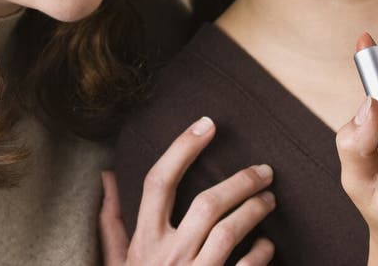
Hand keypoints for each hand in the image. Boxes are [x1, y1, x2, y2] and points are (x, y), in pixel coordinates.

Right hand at [99, 116, 275, 264]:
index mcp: (144, 243)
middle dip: (240, 181)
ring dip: (254, 210)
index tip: (207, 124)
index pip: (159, 182)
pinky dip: (261, 254)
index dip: (182, 148)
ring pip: (229, 232)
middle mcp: (168, 257)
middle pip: (206, 204)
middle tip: (265, 170)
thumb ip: (112, 221)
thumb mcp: (118, 263)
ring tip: (270, 200)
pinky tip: (268, 246)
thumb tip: (107, 176)